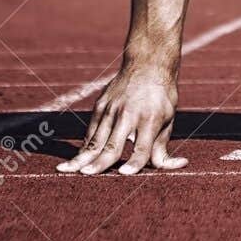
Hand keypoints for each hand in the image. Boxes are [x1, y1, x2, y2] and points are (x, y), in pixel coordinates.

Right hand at [56, 68, 187, 174]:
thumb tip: (174, 167)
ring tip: (66, 170)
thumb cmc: (162, 98)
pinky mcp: (100, 106)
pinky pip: (91, 131)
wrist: (147, 66)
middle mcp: (128, 115)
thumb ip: (162, 147)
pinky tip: (76, 160)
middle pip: (112, 144)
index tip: (125, 174)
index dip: (135, 162)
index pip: (141, 147)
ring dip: (81, 157)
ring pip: (95, 139)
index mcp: (149, 119)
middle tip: (87, 175)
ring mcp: (111, 110)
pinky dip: (85, 147)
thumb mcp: (168, 120)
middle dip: (99, 162)